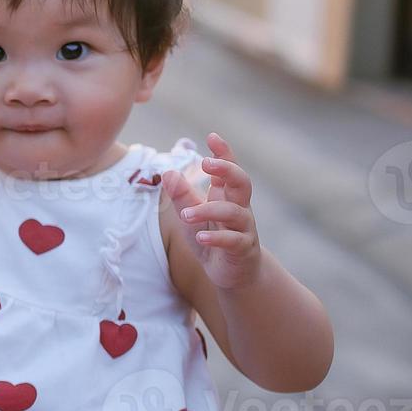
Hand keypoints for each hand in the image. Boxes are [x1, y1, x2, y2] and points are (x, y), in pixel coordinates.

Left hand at [162, 132, 261, 289]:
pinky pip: (233, 240)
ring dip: (209, 210)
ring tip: (186, 214)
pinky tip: (201, 237)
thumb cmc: (211, 238)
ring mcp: (244, 228)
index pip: (229, 170)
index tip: (212, 136)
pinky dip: (217, 237)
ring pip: (235, 212)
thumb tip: (168, 171)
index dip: (224, 153)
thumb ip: (181, 196)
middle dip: (227, 169)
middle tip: (206, 163)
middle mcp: (239, 208)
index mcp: (226, 196)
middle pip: (242, 182)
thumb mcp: (191, 216)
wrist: (232, 274)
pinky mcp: (243, 248)